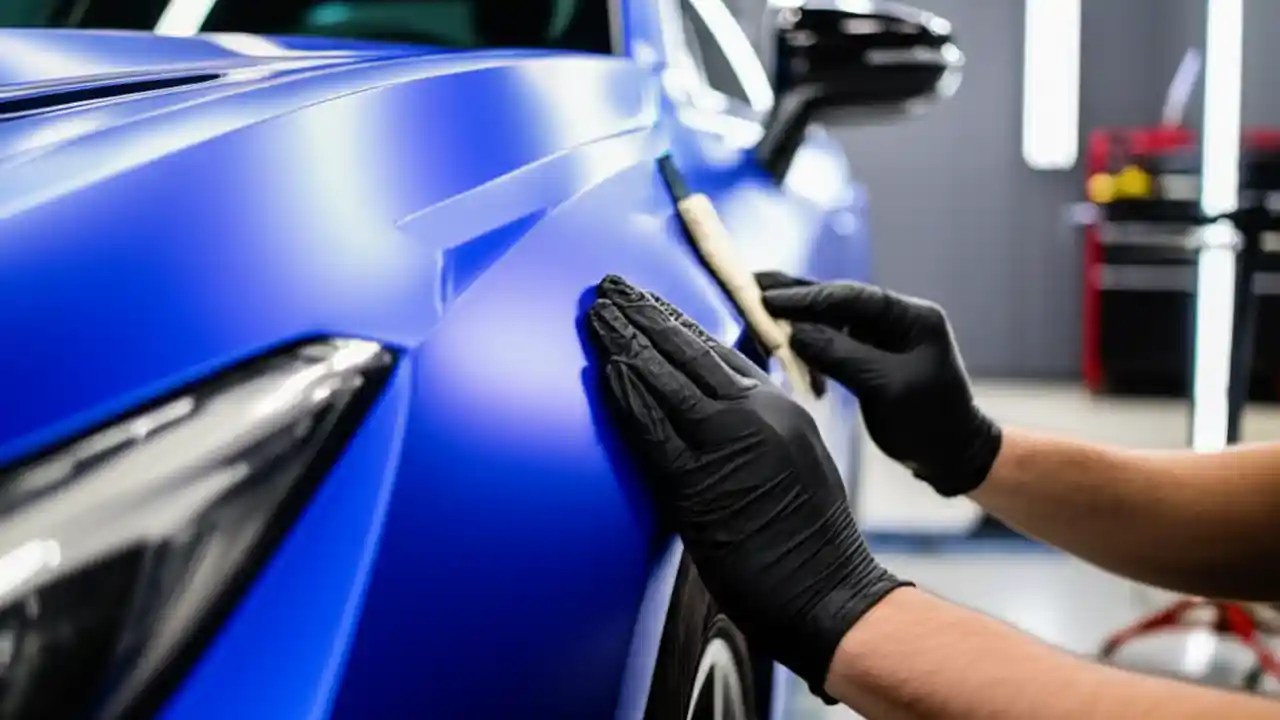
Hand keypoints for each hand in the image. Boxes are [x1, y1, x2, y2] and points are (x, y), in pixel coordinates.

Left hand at [587, 275, 907, 697]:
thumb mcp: (797, 462)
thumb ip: (759, 430)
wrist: (830, 591)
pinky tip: (606, 369)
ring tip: (597, 312)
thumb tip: (716, 413)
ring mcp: (726, 446)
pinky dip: (627, 396)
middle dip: (644, 314)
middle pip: (687, 351)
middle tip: (609, 286)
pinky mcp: (697, 485)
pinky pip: (653, 430)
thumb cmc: (811, 540)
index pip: (717, 350)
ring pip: (666, 378)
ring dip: (625, 342)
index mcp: (780, 406)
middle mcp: (756, 414)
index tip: (647, 300)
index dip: (675, 321)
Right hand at [759, 273, 1000, 496]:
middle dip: (795, 298)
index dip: (806, 297)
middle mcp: (897, 318)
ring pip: (832, 320)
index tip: (767, 299)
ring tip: (759, 322)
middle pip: (837, 300)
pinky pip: (833, 342)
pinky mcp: (872, 355)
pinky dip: (810, 349)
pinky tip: (790, 357)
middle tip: (751, 288)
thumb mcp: (885, 388)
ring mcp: (884, 336)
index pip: (851, 296)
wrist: (953, 455)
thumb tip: (795, 332)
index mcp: (911, 317)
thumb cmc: (929, 423)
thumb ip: (841, 355)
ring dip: (798, 325)